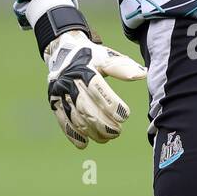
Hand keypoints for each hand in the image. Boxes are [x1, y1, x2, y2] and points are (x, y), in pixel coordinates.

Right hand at [45, 30, 145, 146]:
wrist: (61, 51)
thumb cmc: (90, 56)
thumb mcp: (105, 57)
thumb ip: (122, 67)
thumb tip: (142, 74)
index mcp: (84, 69)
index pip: (97, 88)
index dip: (111, 103)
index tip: (125, 116)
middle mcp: (70, 82)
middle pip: (85, 107)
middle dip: (102, 123)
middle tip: (117, 132)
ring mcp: (60, 93)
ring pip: (75, 116)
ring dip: (91, 131)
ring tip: (106, 138)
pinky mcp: (54, 102)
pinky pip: (62, 120)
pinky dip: (72, 134)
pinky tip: (84, 143)